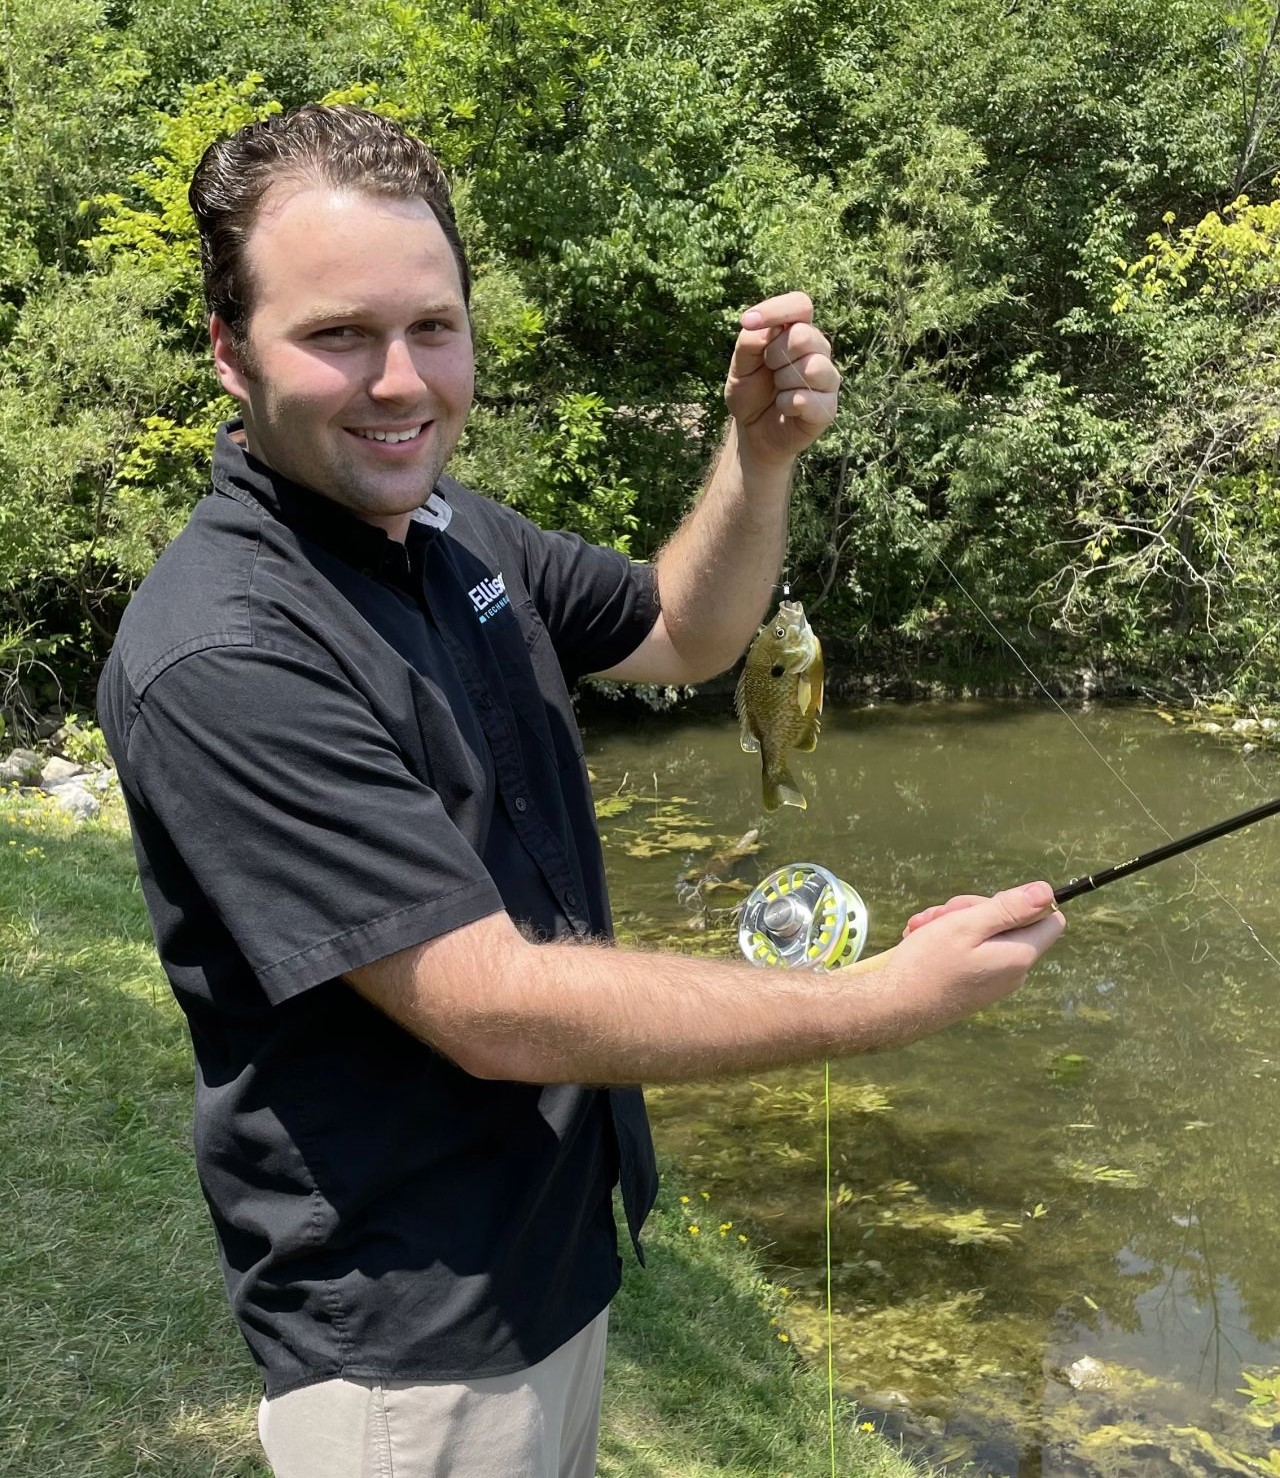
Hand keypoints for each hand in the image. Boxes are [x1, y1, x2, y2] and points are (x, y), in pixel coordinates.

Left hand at [724, 291, 839, 467]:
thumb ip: (750, 341)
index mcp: (798, 331)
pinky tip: (784, 408)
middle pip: (804, 336)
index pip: (800, 304)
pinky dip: (786, 404)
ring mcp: (827, 378)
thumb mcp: (740, 365)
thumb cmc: (750, 392)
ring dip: (782, 381)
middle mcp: (819, 350)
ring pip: (811, 367)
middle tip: (768, 370)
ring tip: (777, 391)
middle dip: (774, 355)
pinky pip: (807, 398)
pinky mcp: (828, 406)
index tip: (748, 322)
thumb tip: (762, 326)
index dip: (776, 310)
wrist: (753, 431)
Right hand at [883, 881, 1064, 1029]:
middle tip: (941, 913)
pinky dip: (950, 940)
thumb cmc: (928, 964)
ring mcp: (996, 981)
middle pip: (1012, 923)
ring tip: (922, 927)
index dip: (1022, 902)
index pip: (1049, 917)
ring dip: (955, 922)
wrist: (894, 1008)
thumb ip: (1009, 908)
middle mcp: (1015, 972)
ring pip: (987, 934)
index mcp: (1019, 956)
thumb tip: (1046, 891)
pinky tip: (922, 939)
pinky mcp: (977, 987)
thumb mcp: (966, 925)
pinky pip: (974, 952)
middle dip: (975, 910)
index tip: (986, 904)